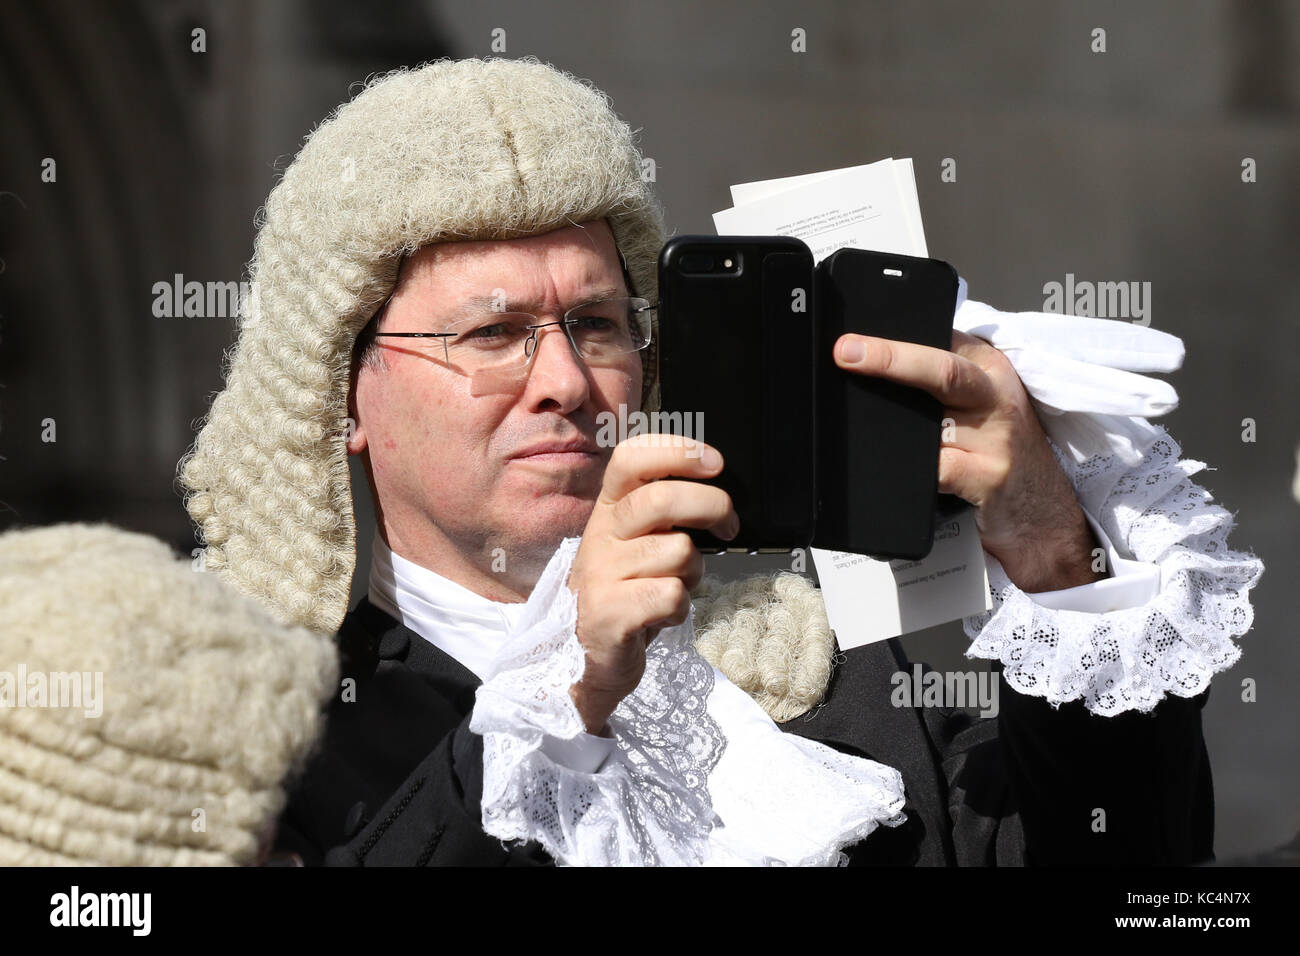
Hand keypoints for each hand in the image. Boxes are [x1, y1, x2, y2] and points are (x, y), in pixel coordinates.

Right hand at [566, 434, 738, 732]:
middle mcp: (601, 534)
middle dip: (711, 506)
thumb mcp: (640, 541)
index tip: (715, 463)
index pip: (632, 458)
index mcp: (609, 508)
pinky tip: (663, 615)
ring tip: (674, 586)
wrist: (589, 656)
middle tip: (729, 525)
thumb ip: (667, 512)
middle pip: (662, 499)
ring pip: (678, 552)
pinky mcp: (609, 613)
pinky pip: (671, 595)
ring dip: (694, 573)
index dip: (677, 451)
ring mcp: (601, 574)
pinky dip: (680, 607)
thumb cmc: (628, 591)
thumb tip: (718, 493)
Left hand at [834, 330, 1102, 591]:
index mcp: (990, 368)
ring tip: (877, 437)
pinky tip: (898, 475)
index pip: (941, 340)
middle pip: (941, 369)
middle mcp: (996, 395)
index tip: (854, 339)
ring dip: (896, 432)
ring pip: (931, 422)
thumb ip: (939, 384)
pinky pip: (939, 466)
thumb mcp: (980, 406)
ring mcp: (995, 436)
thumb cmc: (1000, 456)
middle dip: (890, 358)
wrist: (1044, 518)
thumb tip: (872, 367)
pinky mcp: (989, 475)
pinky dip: (915, 470)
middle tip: (847, 353)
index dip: (897, 337)